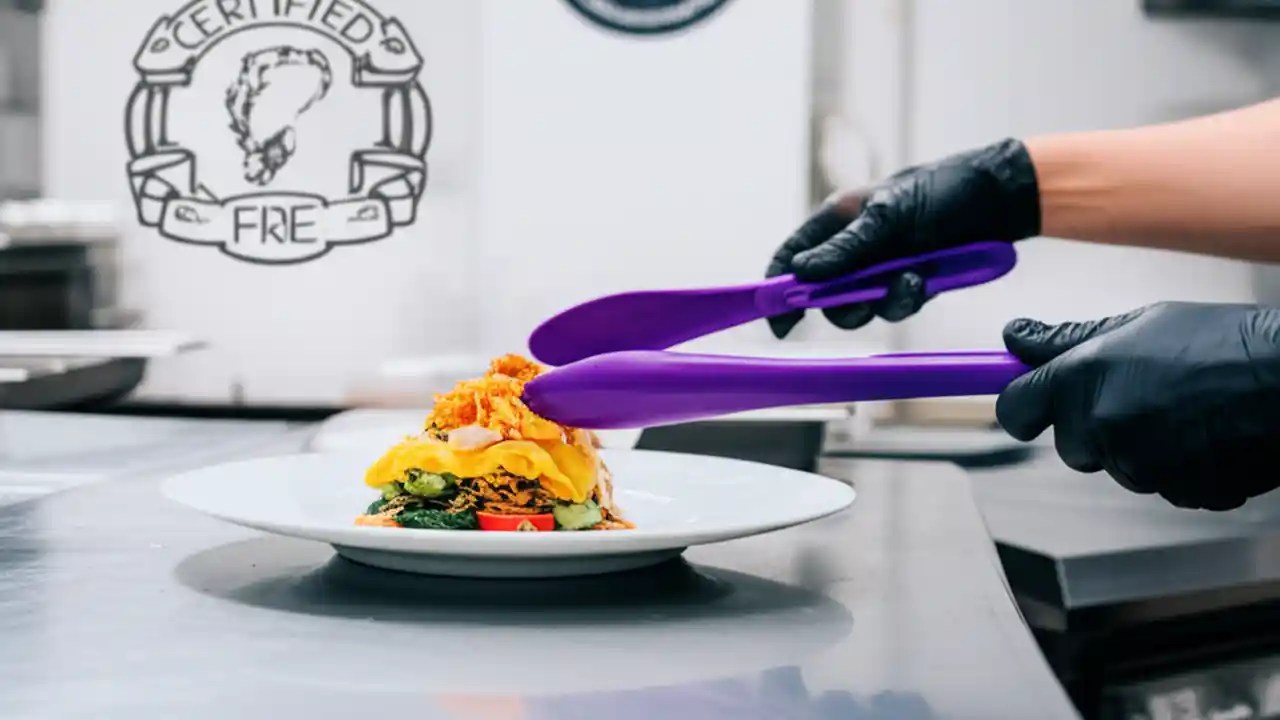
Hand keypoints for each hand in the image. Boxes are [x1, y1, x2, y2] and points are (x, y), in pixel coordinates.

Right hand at [766, 138, 1039, 337]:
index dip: (779, 286)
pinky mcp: (908, 283)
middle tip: (858, 301)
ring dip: (881, 302)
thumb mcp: (889, 216)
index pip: (793, 255)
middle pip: (822, 293)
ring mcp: (881, 267)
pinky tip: (924, 282)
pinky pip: (892, 307)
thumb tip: (801, 273)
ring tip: (911, 282)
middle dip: (840, 303)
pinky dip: (906, 300)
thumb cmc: (943, 190)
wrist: (1002, 200)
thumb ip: (845, 249)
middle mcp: (853, 246)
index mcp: (838, 219)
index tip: (777, 318)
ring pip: (859, 306)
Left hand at [996, 302, 1279, 509]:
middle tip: (1141, 393)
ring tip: (1186, 409)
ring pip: (1119, 466)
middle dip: (1095, 427)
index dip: (1024, 407)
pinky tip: (1208, 435)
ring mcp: (1140, 465)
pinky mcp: (1178, 493)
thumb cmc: (1219, 341)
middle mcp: (1102, 426)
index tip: (1034, 403)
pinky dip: (1179, 467)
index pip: (1015, 410)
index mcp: (1082, 379)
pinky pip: (1163, 485)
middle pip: (1070, 445)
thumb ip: (1067, 340)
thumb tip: (1013, 336)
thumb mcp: (1137, 325)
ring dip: (1141, 447)